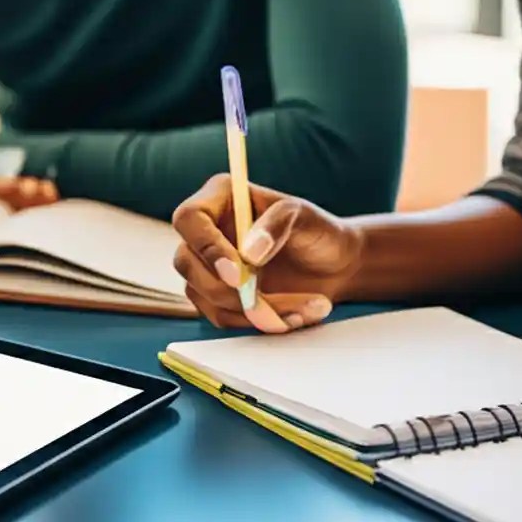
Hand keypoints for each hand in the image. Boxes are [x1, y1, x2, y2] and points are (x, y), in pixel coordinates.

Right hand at [171, 174, 363, 333]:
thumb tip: (248, 253)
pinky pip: (221, 317)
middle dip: (227, 290)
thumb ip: (277, 224)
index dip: (207, 247)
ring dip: (253, 311)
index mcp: (220, 198)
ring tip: (302, 308)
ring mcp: (208, 266)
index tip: (238, 274)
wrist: (335, 267)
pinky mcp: (217, 296)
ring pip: (205, 296)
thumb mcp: (305, 217)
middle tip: (269, 305)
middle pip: (186, 262)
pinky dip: (256, 323)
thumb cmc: (318, 232)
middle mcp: (207, 231)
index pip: (189, 219)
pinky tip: (291, 316)